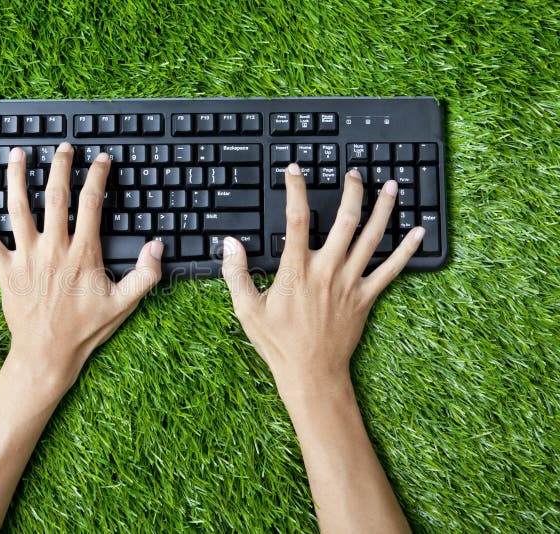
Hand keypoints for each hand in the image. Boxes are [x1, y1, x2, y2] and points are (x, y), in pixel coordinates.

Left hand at [0, 143, 163, 392]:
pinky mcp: (4, 270)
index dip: (97, 177)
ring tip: (18, 154)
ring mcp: (25, 257)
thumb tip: (157, 245)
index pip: (91, 204)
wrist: (47, 353)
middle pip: (54, 196)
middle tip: (63, 148)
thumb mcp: (124, 303)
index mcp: (82, 253)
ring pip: (18, 208)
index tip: (101, 161)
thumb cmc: (85, 329)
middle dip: (60, 166)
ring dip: (17, 177)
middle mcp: (52, 249)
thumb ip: (145, 274)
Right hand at [221, 164, 424, 396]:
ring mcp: (350, 283)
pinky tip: (419, 232)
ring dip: (383, 209)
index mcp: (296, 270)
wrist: (311, 373)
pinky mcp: (366, 297)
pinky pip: (392, 269)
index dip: (296, 190)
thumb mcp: (246, 309)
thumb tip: (230, 244)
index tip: (295, 171)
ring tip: (391, 186)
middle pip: (345, 220)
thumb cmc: (279, 343)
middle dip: (351, 191)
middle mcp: (327, 270)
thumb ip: (235, 273)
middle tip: (353, 173)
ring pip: (372, 238)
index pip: (296, 219)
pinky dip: (408, 250)